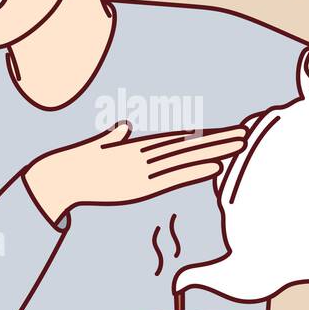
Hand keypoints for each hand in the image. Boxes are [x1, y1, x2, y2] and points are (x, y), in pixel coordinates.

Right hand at [24, 123, 247, 223]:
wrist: (61, 176)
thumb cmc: (77, 163)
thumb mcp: (99, 146)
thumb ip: (114, 137)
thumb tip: (123, 125)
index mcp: (138, 147)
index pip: (178, 140)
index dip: (203, 136)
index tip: (223, 133)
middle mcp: (147, 154)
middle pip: (191, 144)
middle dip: (220, 139)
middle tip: (247, 133)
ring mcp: (146, 168)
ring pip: (189, 156)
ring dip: (217, 150)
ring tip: (241, 145)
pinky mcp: (141, 184)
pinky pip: (176, 176)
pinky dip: (197, 170)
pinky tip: (217, 167)